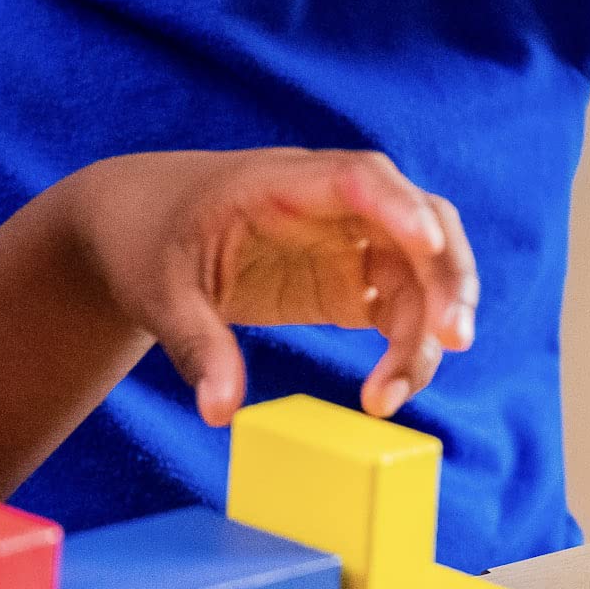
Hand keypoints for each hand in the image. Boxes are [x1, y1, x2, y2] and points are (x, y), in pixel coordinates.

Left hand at [60, 149, 477, 426]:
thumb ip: (197, 346)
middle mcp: (331, 203)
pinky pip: (402, 306)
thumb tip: (221, 411)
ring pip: (423, 269)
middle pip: (420, 218)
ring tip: (391, 395)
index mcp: (282, 182)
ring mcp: (347, 240)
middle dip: (447, 274)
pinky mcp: (349, 279)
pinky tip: (384, 393)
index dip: (399, 205)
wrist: (137, 229)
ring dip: (431, 324)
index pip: (359, 177)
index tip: (426, 241)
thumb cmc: (148, 242)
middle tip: (452, 339)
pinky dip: (408, 346)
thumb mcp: (159, 294)